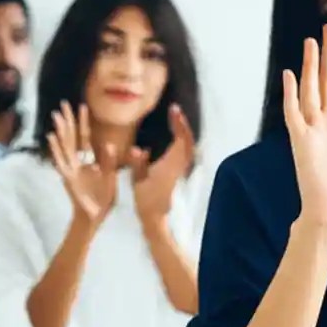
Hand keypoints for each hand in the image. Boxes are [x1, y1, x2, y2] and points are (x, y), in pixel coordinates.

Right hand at [46, 101, 117, 226]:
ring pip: (64, 145)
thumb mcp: (110, 177)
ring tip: (57, 115)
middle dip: (69, 120)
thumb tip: (110, 144)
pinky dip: (56, 149)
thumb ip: (109, 161)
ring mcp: (71, 169)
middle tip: (63, 104)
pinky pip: (60, 161)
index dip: (84, 122)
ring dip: (61, 130)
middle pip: (72, 137)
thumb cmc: (103, 198)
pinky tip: (51, 137)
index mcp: (90, 161)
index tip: (82, 106)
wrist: (95, 217)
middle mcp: (78, 162)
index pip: (86, 137)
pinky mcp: (67, 177)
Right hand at [130, 104, 195, 228]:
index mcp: (171, 165)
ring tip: (176, 118)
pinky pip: (188, 150)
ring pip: (190, 145)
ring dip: (184, 130)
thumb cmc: (145, 200)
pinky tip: (177, 134)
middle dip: (183, 123)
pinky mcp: (182, 171)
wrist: (157, 217)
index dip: (179, 123)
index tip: (174, 110)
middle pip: (188, 139)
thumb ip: (138, 164)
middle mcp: (180, 164)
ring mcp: (183, 168)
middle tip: (174, 110)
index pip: (180, 139)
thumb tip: (137, 149)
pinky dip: (184, 139)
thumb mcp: (137, 182)